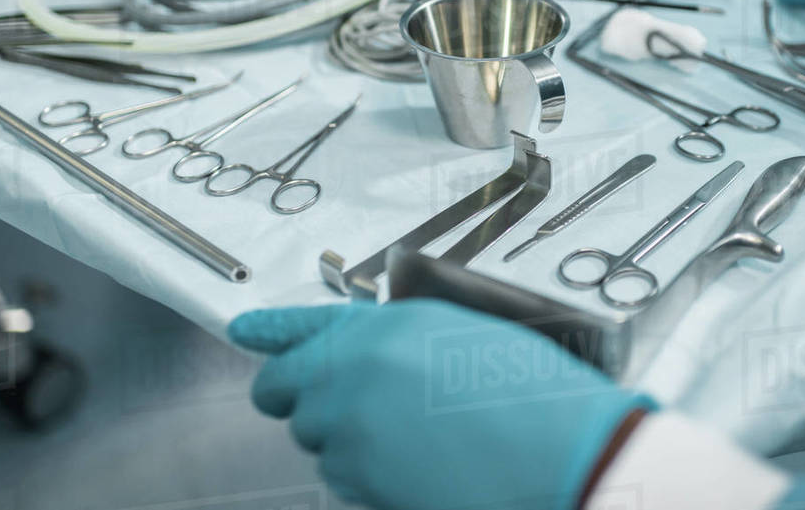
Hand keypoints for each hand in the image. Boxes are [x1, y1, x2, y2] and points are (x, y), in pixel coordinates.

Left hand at [229, 300, 653, 509]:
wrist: (560, 452)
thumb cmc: (531, 397)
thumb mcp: (463, 341)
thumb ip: (399, 346)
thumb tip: (365, 364)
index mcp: (384, 326)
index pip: (304, 326)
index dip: (271, 332)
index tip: (244, 332)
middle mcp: (352, 369)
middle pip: (284, 391)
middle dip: (302, 402)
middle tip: (344, 413)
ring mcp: (348, 427)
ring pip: (316, 441)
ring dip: (348, 444)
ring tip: (416, 444)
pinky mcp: (356, 479)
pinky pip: (343, 479)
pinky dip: (368, 479)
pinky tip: (421, 469)